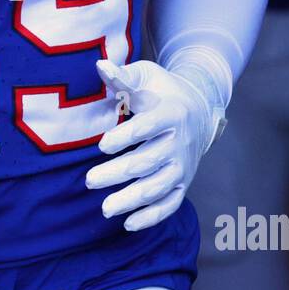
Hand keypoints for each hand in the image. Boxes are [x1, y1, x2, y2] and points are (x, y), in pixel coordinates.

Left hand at [85, 59, 218, 231]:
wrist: (199, 109)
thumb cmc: (162, 91)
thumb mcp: (146, 76)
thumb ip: (123, 75)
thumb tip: (99, 65)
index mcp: (170, 113)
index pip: (148, 127)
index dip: (126, 137)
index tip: (102, 145)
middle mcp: (179, 143)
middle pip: (148, 161)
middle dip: (118, 173)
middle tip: (89, 180)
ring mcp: (182, 166)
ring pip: (158, 187)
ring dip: (132, 199)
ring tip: (105, 208)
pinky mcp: (182, 183)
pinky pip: (170, 204)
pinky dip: (152, 216)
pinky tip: (128, 224)